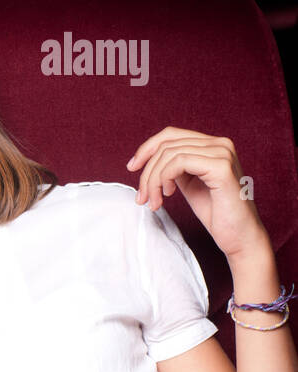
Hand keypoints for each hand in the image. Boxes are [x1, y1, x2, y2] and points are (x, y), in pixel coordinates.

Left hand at [126, 126, 268, 261]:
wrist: (239, 236)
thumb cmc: (216, 213)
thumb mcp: (189, 183)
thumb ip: (174, 167)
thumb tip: (148, 157)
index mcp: (213, 145)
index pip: (171, 134)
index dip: (146, 148)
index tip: (131, 168)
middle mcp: (221, 144)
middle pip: (166, 144)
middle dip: (147, 171)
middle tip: (142, 197)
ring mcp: (223, 153)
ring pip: (169, 154)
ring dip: (152, 180)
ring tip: (154, 202)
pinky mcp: (221, 166)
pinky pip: (179, 162)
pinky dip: (164, 179)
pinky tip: (167, 195)